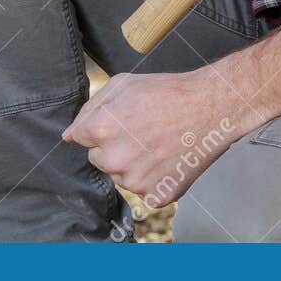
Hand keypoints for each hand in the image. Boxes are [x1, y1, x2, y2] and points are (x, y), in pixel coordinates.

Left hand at [62, 70, 251, 206]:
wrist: (212, 108)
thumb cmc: (167, 92)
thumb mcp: (123, 84)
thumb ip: (89, 109)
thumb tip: (69, 136)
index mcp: (100, 130)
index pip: (79, 137)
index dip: (102, 125)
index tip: (123, 119)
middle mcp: (114, 160)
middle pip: (98, 159)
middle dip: (114, 146)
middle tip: (143, 129)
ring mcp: (135, 181)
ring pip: (121, 175)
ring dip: (132, 163)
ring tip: (159, 142)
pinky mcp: (156, 196)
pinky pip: (143, 190)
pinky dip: (153, 178)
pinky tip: (168, 158)